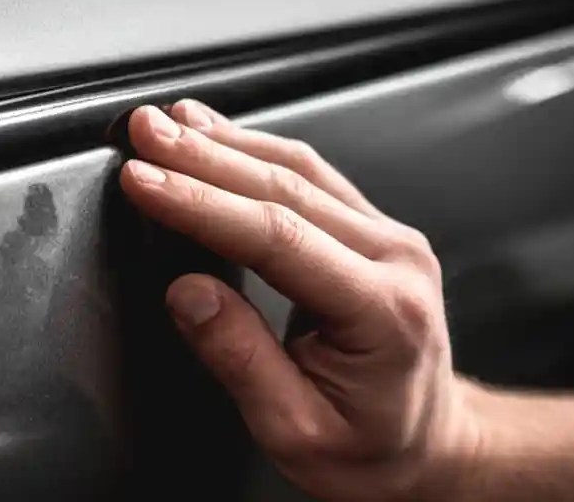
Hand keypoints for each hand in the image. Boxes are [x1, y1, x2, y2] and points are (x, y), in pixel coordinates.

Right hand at [119, 100, 479, 501]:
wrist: (432, 447)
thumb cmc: (370, 450)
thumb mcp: (295, 432)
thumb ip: (240, 359)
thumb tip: (187, 294)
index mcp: (381, 311)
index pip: (276, 237)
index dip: (200, 204)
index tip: (144, 181)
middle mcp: (394, 260)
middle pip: (284, 187)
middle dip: (201, 155)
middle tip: (142, 131)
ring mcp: (388, 237)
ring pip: (296, 168)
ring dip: (223, 141)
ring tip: (164, 123)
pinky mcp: (371, 229)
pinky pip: (307, 175)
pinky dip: (251, 149)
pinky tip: (213, 134)